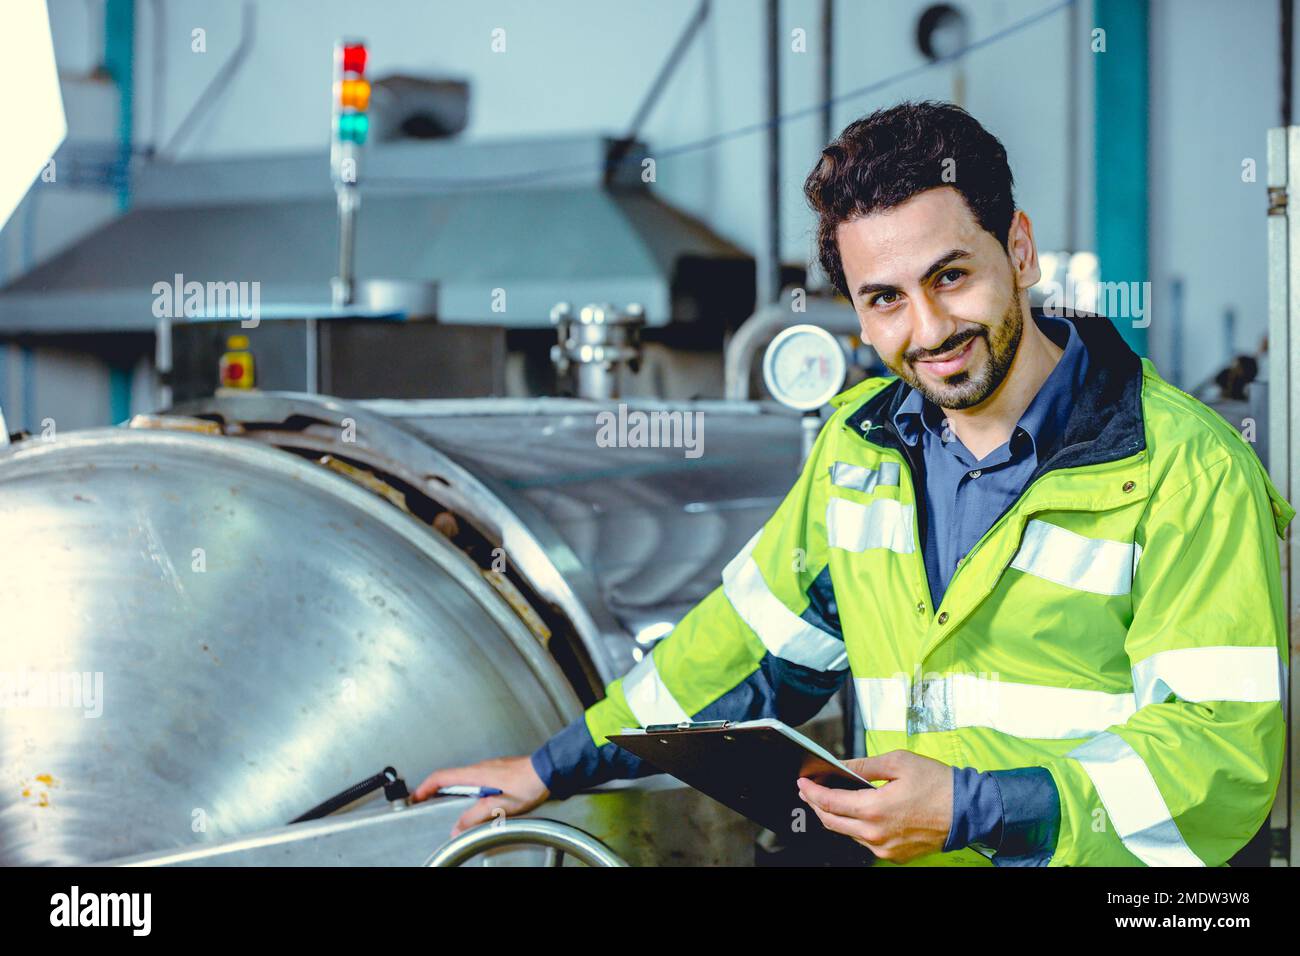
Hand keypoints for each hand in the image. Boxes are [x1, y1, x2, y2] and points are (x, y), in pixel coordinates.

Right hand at [411, 755, 549, 836]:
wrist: (549, 770)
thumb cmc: (529, 784)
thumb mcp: (501, 805)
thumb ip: (477, 815)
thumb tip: (457, 827)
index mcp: (476, 774)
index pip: (442, 776)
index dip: (425, 786)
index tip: (415, 796)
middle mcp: (480, 767)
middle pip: (448, 776)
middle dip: (432, 788)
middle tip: (424, 800)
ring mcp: (489, 767)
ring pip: (461, 777)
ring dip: (448, 788)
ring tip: (442, 801)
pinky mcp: (497, 770)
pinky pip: (473, 777)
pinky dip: (463, 787)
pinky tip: (469, 798)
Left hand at [796, 750, 952, 863]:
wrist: (968, 812)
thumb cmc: (938, 785)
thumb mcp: (898, 762)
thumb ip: (864, 766)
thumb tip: (840, 766)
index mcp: (875, 809)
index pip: (829, 803)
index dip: (811, 792)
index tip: (801, 783)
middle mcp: (876, 834)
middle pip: (832, 822)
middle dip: (816, 804)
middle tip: (808, 790)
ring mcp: (885, 848)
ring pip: (848, 833)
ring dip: (835, 816)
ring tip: (830, 798)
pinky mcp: (895, 855)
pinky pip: (865, 841)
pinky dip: (855, 826)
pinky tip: (855, 812)